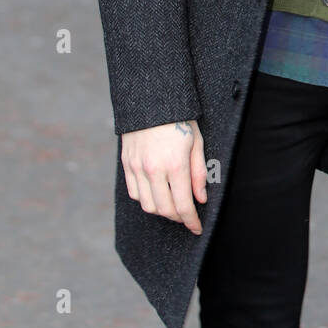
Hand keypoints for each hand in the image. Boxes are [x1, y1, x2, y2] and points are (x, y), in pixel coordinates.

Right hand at [121, 118, 207, 233]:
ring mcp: (137, 168)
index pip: (184, 205)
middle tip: (187, 217)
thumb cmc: (179, 118)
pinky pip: (135, 193)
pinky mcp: (127, 164)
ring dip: (162, 211)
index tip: (197, 228)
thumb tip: (201, 199)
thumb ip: (199, 172)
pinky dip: (146, 199)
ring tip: (173, 205)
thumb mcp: (197, 141)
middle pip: (165, 210)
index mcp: (175, 164)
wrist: (150, 99)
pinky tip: (157, 194)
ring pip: (148, 206)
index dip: (192, 222)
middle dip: (178, 219)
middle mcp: (153, 170)